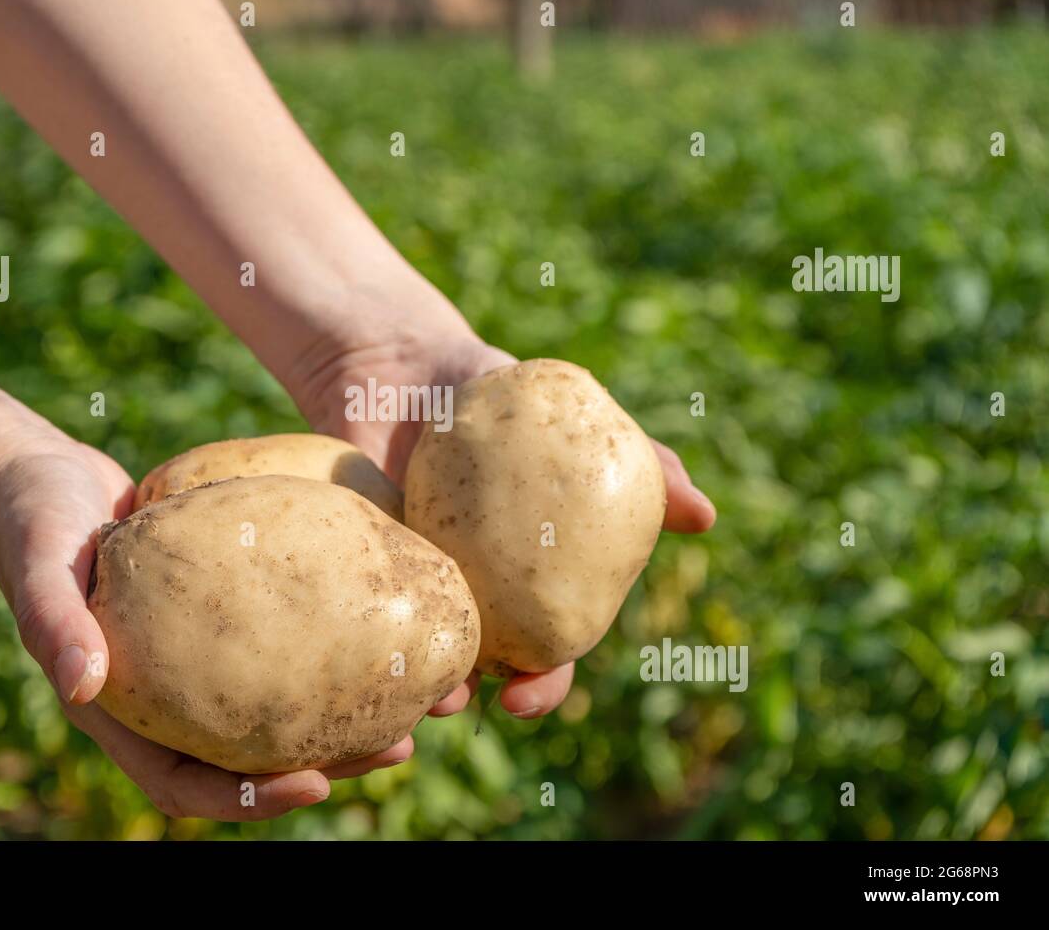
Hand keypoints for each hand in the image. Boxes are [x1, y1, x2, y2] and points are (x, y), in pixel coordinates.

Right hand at [0, 424, 412, 820]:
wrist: (40, 471)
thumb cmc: (33, 517)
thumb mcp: (40, 562)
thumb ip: (53, 623)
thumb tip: (85, 688)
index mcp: (120, 707)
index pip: (184, 781)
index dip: (248, 799)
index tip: (314, 786)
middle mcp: (163, 693)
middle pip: (248, 754)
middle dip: (323, 761)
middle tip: (396, 746)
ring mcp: (192, 655)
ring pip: (274, 704)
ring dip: (339, 712)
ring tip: (412, 699)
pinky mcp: (216, 612)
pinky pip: (278, 641)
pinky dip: (324, 644)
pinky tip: (377, 623)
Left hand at [291, 319, 716, 720]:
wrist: (404, 362)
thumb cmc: (503, 397)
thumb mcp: (573, 422)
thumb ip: (639, 463)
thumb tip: (705, 514)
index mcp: (526, 578)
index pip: (543, 647)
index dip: (544, 682)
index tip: (529, 696)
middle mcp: (470, 590)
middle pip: (483, 663)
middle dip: (482, 695)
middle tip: (478, 702)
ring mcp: (412, 575)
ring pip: (420, 644)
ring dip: (421, 672)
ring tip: (420, 681)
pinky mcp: (359, 557)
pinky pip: (362, 601)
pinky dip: (363, 625)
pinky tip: (363, 633)